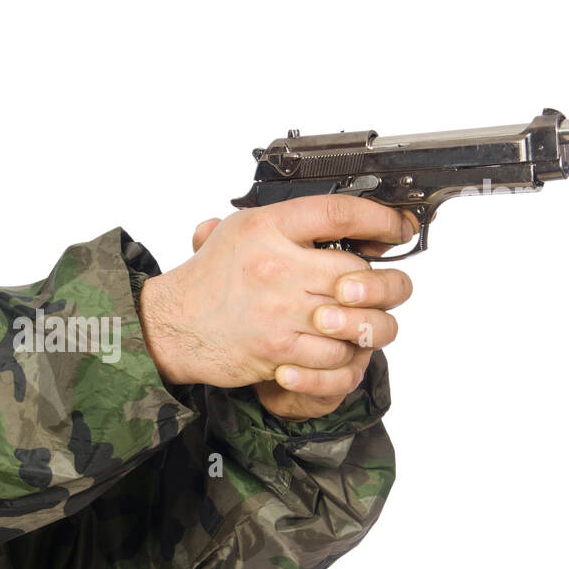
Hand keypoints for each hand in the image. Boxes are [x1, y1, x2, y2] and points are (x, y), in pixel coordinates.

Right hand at [137, 197, 414, 419]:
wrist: (172, 327)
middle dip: (386, 284)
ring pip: (357, 321)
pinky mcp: (280, 350)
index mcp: (267, 229)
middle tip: (388, 288)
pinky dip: (344, 354)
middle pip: (360, 273)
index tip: (396, 227)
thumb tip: (345, 220)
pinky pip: (335, 355)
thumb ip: (287, 223)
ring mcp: (280, 312)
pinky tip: (339, 346)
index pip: (338, 213)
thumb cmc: (207, 280)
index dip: (379, 218)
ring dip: (370, 325)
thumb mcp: (239, 231)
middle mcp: (277, 268)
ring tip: (367, 322)